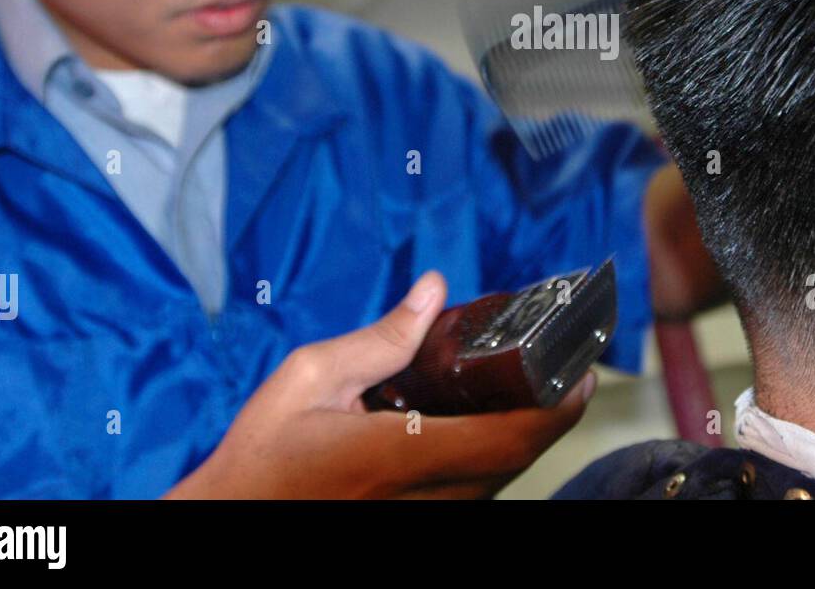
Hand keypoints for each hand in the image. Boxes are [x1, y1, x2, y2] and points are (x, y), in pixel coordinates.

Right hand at [162, 271, 596, 498]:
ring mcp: (427, 517)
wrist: (232, 520)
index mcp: (401, 456)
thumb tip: (434, 291)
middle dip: (548, 410)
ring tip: (526, 381)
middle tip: (560, 361)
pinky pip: (475, 488)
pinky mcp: (420, 522)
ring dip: (522, 432)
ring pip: (500, 477)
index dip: (558, 405)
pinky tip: (479, 420)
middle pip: (517, 458)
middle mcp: (427, 498)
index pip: (509, 436)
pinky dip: (492, 453)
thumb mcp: (310, 380)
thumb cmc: (262, 455)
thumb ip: (381, 338)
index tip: (582, 370)